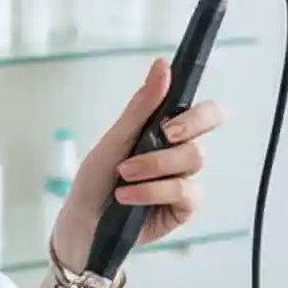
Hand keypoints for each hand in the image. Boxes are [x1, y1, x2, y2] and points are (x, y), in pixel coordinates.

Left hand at [53, 58, 225, 269]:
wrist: (81, 222)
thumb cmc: (95, 179)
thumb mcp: (115, 138)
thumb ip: (142, 105)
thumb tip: (162, 64)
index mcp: (166, 134)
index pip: (206, 114)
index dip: (201, 114)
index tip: (172, 120)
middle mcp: (179, 156)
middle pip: (200, 138)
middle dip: (174, 137)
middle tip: (157, 138)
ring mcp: (183, 182)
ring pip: (192, 161)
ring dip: (153, 166)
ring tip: (123, 176)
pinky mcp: (182, 209)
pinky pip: (185, 192)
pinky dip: (153, 191)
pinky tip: (128, 197)